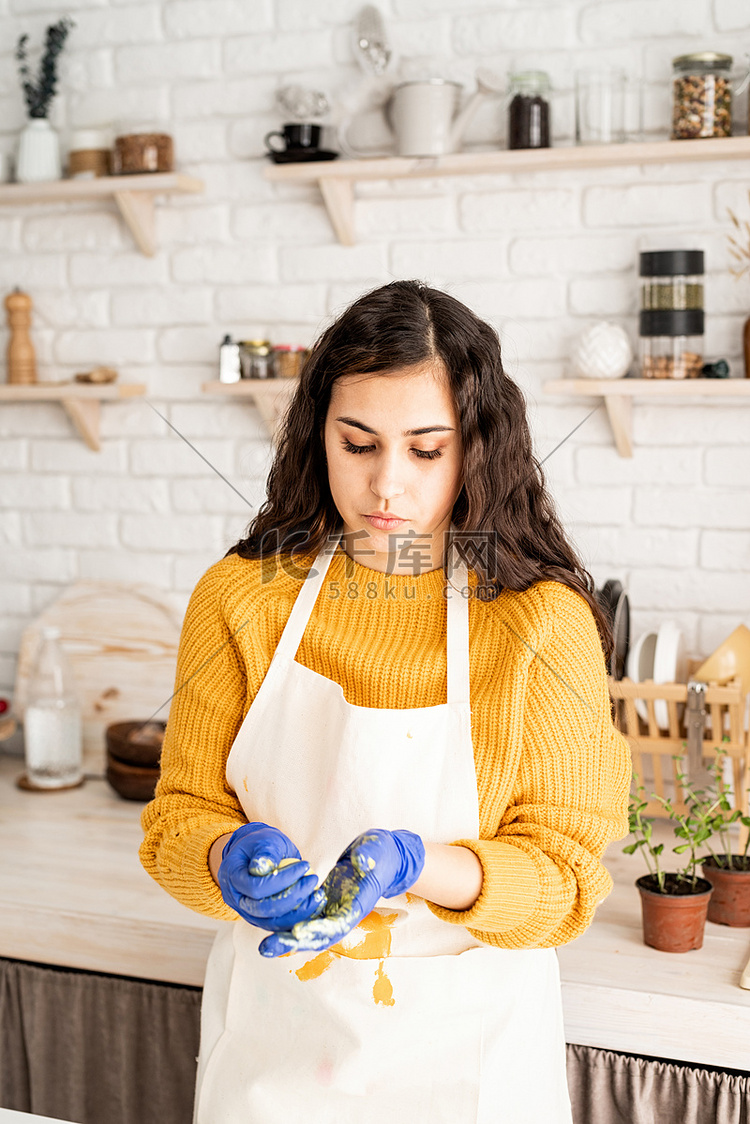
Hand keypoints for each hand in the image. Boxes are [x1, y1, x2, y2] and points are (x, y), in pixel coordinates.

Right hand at [218, 822, 325, 931]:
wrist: (255, 853)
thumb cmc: (261, 843)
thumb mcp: (264, 840)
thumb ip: (265, 853)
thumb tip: (263, 867)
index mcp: (231, 875)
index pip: (255, 887)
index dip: (282, 880)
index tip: (305, 866)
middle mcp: (235, 898)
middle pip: (262, 909)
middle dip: (292, 897)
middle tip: (313, 880)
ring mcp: (246, 912)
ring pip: (271, 922)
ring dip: (298, 912)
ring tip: (318, 896)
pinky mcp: (260, 919)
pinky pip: (278, 924)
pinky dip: (297, 917)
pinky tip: (314, 905)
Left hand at [258, 828, 424, 957]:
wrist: (381, 856)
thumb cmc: (381, 851)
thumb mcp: (377, 849)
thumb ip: (369, 856)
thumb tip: (361, 861)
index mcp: (359, 904)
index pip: (338, 924)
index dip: (319, 930)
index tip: (298, 932)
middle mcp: (344, 913)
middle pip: (319, 936)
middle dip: (294, 943)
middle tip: (268, 948)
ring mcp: (333, 910)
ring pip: (309, 930)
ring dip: (287, 940)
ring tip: (264, 947)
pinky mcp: (324, 902)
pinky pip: (305, 917)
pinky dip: (288, 924)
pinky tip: (269, 926)